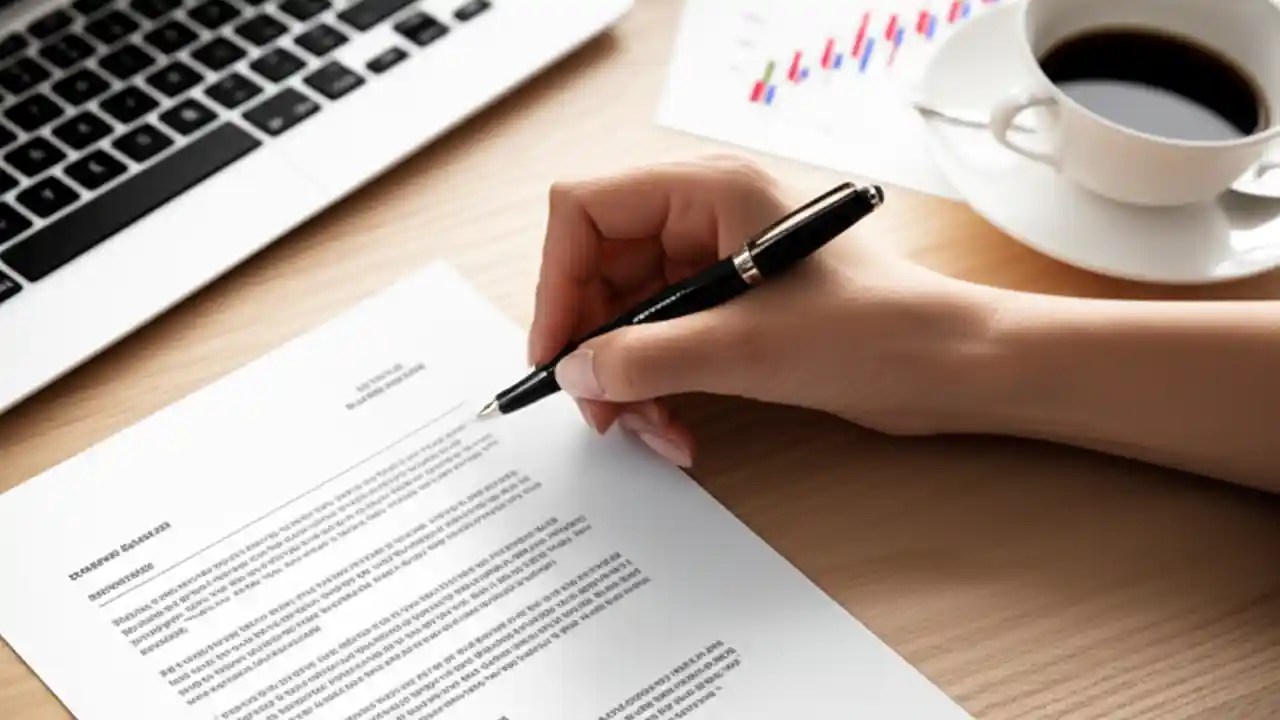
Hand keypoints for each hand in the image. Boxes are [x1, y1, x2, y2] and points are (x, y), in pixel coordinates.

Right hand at [528, 156, 993, 466]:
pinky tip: (677, 429)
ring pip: (630, 316)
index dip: (557, 281)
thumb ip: (644, 358)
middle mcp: (707, 215)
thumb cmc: (875, 330)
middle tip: (600, 411)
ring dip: (629, 380)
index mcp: (709, 189)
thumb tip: (575, 370)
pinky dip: (660, 387)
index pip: (586, 211)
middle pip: (601, 271)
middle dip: (596, 347)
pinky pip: (665, 341)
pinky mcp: (733, 306)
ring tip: (650, 430)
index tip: (556, 351)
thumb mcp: (744, 348)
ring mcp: (718, 261)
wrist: (950, 367)